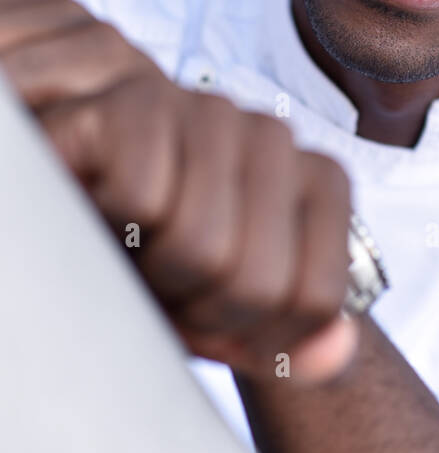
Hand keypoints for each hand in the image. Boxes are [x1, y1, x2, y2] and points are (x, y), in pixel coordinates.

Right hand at [0, 0, 359, 382]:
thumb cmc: (167, 262)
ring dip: (152, 272)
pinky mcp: (140, 100)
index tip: (222, 306)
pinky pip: (140, 197)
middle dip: (201, 311)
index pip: (316, 301)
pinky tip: (106, 204)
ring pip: (201, 244)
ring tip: (140, 243)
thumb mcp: (236, 316)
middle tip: (170, 280)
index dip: (257, 336)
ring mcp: (212, 111)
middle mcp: (275, 135)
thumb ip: (296, 339)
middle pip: (259, 282)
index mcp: (322, 180)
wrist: (88, 204)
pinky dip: (109, 221)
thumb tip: (336, 352)